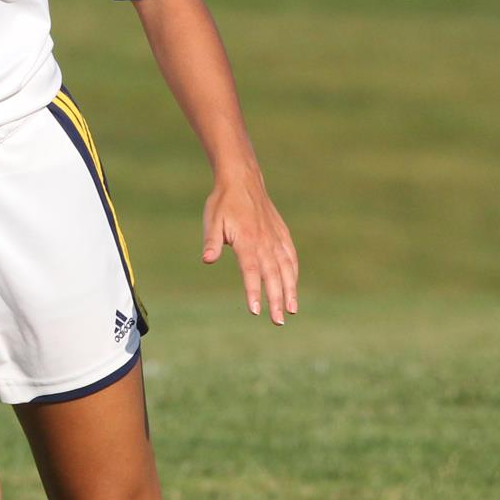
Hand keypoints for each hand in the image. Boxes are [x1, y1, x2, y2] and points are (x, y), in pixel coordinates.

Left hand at [201, 171, 299, 324]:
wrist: (242, 178)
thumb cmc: (223, 202)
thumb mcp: (212, 220)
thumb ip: (212, 242)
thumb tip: (207, 260)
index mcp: (247, 240)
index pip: (251, 271)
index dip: (253, 291)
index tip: (256, 310)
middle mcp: (265, 241)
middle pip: (272, 275)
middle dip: (276, 299)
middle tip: (278, 321)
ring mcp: (275, 237)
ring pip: (286, 268)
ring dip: (289, 290)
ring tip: (292, 309)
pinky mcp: (281, 232)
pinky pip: (290, 255)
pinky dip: (293, 271)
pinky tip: (293, 284)